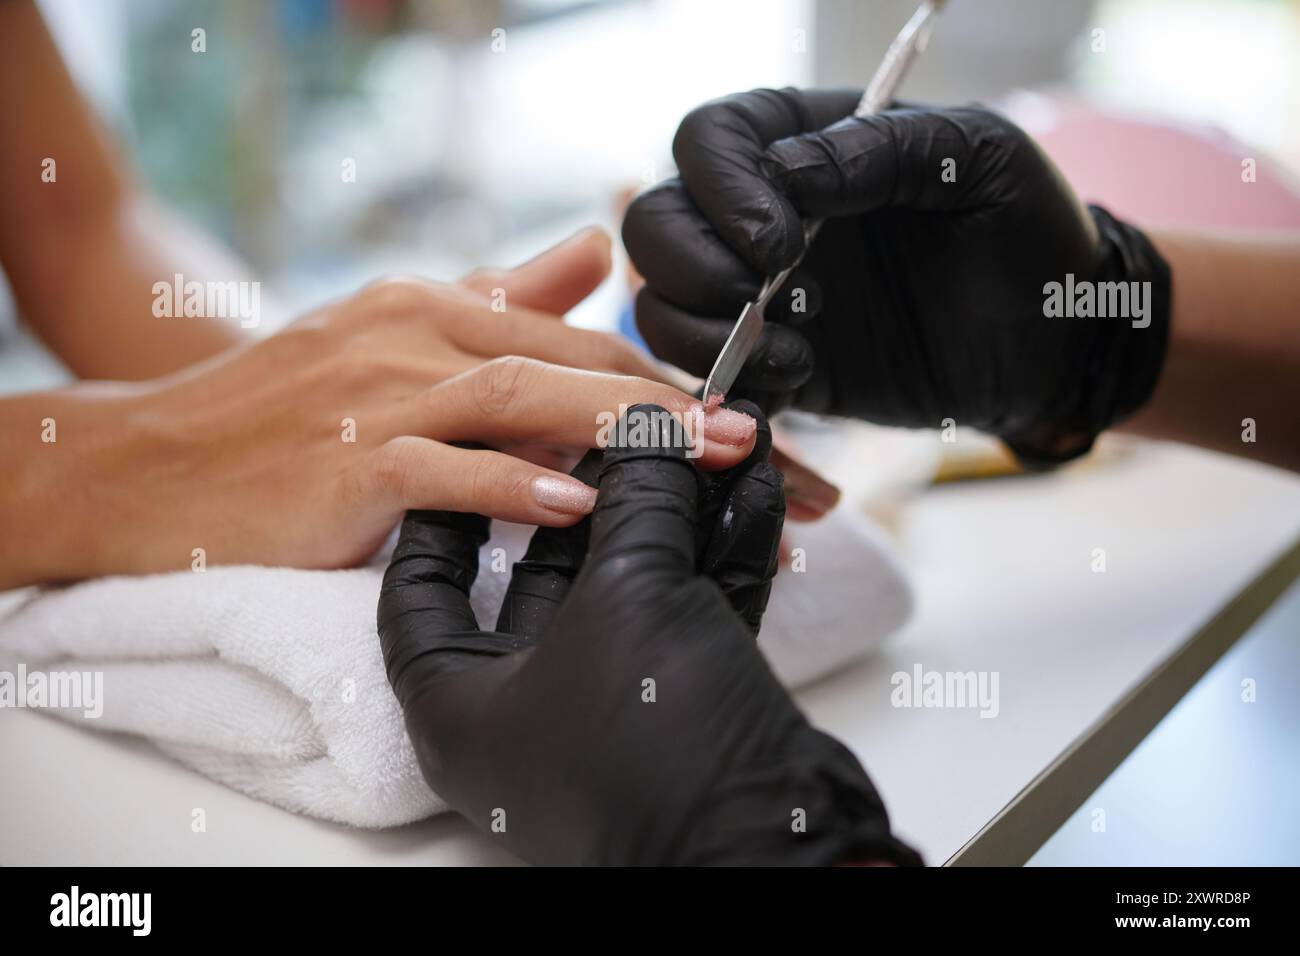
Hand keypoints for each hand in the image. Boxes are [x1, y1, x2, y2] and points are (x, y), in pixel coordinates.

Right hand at [8, 231, 757, 584]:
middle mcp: (418, 336)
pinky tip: (577, 505)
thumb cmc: (284, 405)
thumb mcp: (399, 333)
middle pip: (579, 367)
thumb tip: (592, 253)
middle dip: (689, 414)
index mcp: (442, 307)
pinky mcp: (340, 463)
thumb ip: (502, 296)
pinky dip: (509, 484)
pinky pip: (437, 472)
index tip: (760, 435)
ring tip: (717, 464)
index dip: (681, 388)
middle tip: (783, 464)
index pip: (588, 344)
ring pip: (520, 399)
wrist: (154, 460)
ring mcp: (377, 396)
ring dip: (626, 432)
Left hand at [377, 402, 919, 865]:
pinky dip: (718, 554)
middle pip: (543, 571)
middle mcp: (528, 710)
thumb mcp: (632, 597)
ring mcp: (610, 712)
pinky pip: (689, 613)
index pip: (419, 589)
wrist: (776, 858)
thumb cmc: (657, 748)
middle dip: (598, 492)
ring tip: (708, 443)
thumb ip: (639, 501)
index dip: (443, 508)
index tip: (471, 447)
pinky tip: (752, 497)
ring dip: (677, 512)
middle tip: (621, 425)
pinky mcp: (684, 711)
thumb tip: (655, 428)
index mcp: (463, 705)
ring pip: (632, 585)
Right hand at [623, 89, 1170, 465]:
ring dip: (708, 334)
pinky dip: (736, 386)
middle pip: (658, 226)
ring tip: (797, 350)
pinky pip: (714, 379)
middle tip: (768, 296)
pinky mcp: (780, 366)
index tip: (784, 239)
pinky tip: (803, 379)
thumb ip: (882, 149)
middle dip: (694, 267)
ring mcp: (764, 298)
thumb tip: (784, 173)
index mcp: (806, 144)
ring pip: (663, 306)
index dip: (722, 189)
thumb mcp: (978, 159)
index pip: (708, 141)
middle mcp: (766, 218)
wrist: (1059, 344)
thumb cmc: (1029, 233)